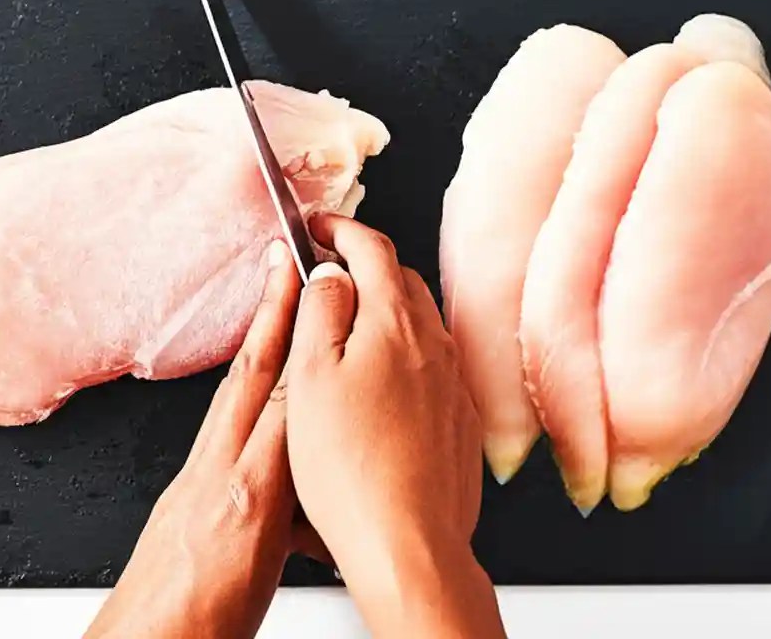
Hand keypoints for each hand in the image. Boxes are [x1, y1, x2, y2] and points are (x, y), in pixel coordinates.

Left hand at [85, 240, 319, 638]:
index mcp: (241, 479)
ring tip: (276, 317)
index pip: (278, 388)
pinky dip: (249, 407)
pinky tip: (264, 412)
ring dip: (259, 353)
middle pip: (249, 380)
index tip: (312, 278)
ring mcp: (200, 484)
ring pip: (236, 404)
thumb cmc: (201, 614)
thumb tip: (303, 419)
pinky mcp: (196, 506)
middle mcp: (215, 470)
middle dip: (271, 317)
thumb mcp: (258, 543)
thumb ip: (280, 480)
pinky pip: (226, 436)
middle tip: (283, 262)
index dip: (296, 331)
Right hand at [285, 215, 504, 637]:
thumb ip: (321, 310)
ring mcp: (453, 384)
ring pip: (419, 325)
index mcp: (395, 323)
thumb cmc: (351, 468)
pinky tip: (378, 388)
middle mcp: (435, 345)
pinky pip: (432, 367)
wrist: (409, 543)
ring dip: (385, 311)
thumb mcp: (310, 376)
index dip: (340, 228)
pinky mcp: (460, 421)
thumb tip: (331, 272)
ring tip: (346, 329)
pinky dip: (403, 356)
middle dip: (364, 266)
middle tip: (326, 273)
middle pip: (401, 281)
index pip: (372, 248)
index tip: (316, 227)